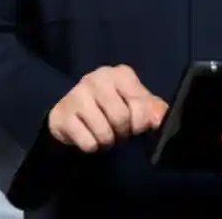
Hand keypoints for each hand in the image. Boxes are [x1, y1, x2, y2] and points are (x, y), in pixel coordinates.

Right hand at [48, 64, 168, 152]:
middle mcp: (96, 79)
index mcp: (120, 74)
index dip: (141, 123)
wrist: (72, 114)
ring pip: (104, 132)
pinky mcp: (62, 114)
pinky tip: (88, 137)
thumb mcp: (136, 105)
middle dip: (122, 133)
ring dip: (107, 142)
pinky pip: (88, 142)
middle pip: (121, 118)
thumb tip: (159, 120)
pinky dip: (91, 147)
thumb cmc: (111, 108)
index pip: (141, 105)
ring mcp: (76, 95)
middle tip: (117, 132)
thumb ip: (153, 111)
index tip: (134, 125)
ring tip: (103, 135)